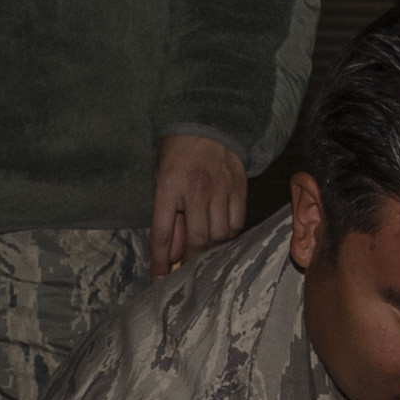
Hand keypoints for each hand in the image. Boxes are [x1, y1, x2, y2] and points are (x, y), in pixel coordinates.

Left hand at [149, 132, 249, 276]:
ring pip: (219, 235)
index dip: (160, 259)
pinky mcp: (240, 188)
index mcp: (169, 185)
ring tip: (205, 251)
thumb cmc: (179, 153)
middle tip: (187, 269)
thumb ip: (167, 217)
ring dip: (211, 249)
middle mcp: (196, 189)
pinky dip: (228, 235)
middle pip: (197, 239)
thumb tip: (171, 254)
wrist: (209, 122)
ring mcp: (221, 189)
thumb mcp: (162, 180)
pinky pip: (236, 222)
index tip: (159, 278)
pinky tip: (221, 235)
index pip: (162, 232)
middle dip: (190, 260)